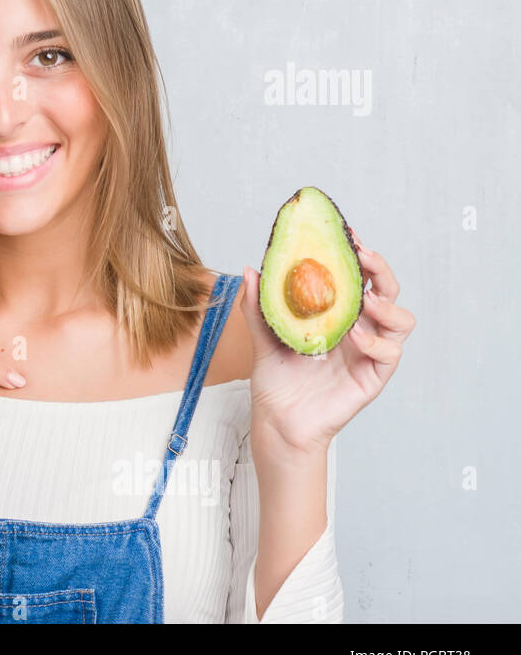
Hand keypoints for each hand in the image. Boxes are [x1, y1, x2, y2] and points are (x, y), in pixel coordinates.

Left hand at [239, 231, 415, 452]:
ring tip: (364, 299)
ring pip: (402, 320)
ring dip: (387, 304)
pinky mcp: (373, 376)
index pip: (359, 278)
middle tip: (362, 255)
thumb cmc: (275, 380)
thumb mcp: (263, 337)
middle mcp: (360, 329)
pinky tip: (353, 336)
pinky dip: (375, 340)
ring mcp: (370, 352)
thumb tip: (250, 269)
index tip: (347, 234)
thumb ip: (258, 305)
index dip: (359, 255)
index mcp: (338, 315)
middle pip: (389, 291)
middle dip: (381, 269)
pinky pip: (390, 352)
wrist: (277, 421)